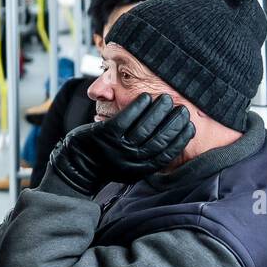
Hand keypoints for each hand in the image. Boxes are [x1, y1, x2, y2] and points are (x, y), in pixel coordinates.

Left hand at [48, 93, 194, 195]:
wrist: (76, 167)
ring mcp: (117, 147)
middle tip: (182, 108)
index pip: (168, 153)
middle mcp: (131, 161)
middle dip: (174, 121)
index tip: (190, 124)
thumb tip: (176, 139)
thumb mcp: (132, 166)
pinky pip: (126, 118)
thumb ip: (151, 157)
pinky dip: (138, 106)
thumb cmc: (108, 161)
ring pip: (145, 127)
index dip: (182, 137)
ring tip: (166, 98)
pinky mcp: (105, 134)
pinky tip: (145, 97)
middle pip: (160, 139)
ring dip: (159, 110)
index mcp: (141, 170)